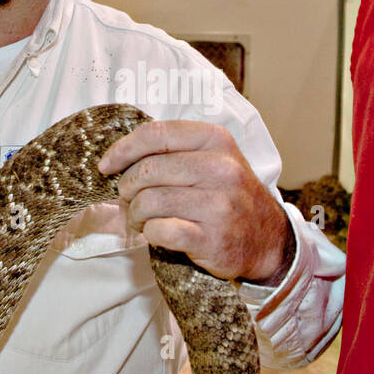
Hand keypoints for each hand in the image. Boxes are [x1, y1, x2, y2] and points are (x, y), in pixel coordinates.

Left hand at [98, 119, 294, 282]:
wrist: (266, 239)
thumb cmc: (229, 196)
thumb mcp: (214, 159)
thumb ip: (175, 150)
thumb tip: (119, 157)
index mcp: (216, 141)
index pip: (156, 134)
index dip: (123, 149)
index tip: (107, 165)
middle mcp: (221, 169)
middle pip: (147, 170)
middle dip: (127, 188)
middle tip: (129, 199)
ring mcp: (218, 205)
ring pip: (149, 201)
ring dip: (135, 214)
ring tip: (142, 219)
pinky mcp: (211, 238)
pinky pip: (160, 231)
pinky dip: (150, 234)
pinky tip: (158, 233)